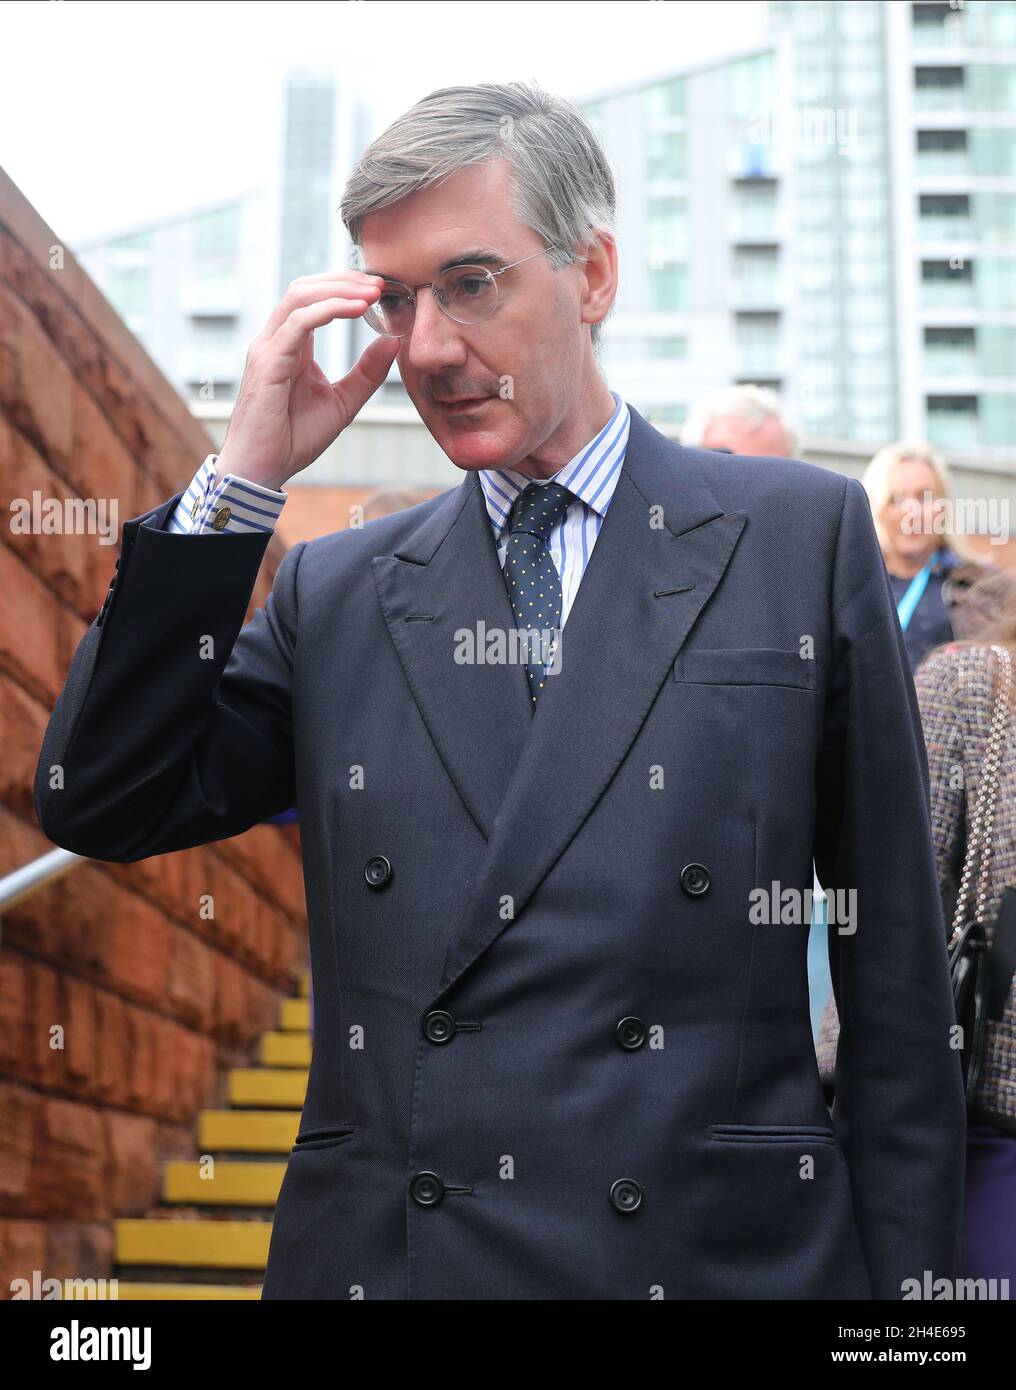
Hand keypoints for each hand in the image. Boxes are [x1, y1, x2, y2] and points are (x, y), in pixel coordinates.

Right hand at [215, 271, 401, 490]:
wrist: (263, 469)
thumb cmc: (293, 439)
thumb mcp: (343, 402)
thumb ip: (367, 373)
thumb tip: (393, 341)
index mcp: (291, 346)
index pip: (314, 299)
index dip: (345, 287)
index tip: (380, 290)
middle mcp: (276, 340)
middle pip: (305, 287)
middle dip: (344, 279)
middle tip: (380, 283)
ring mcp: (268, 348)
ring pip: (300, 297)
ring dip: (339, 289)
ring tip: (372, 293)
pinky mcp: (268, 363)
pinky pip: (297, 323)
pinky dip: (328, 311)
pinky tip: (356, 310)